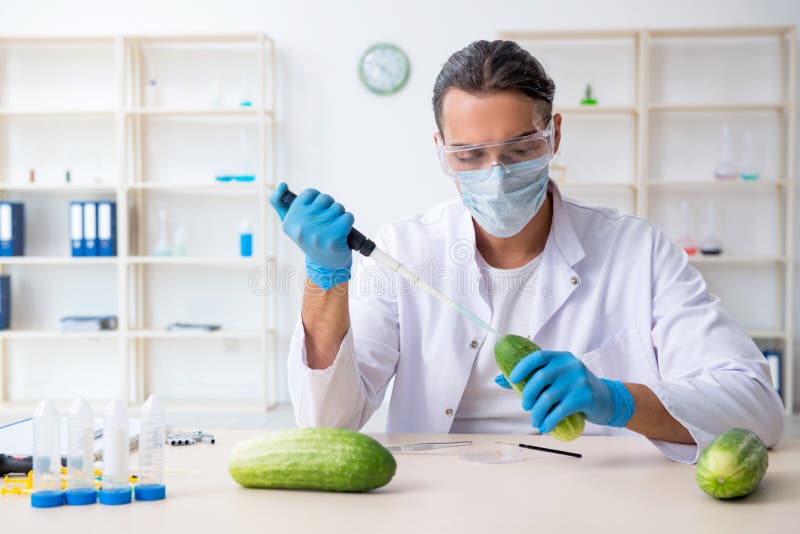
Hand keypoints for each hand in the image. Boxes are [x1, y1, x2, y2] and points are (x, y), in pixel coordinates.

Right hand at [269, 182, 353, 289]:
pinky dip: (348, 222)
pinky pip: (347, 217)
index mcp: (290, 220)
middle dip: (329, 208)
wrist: (325, 265)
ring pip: (338, 207)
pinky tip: (341, 233)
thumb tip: (281, 185)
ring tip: (333, 229)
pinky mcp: (333, 239)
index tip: (315, 214)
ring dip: (339, 216)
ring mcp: (317, 233)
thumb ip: (280, 203)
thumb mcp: (291, 223)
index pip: (310, 193)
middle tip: (326, 224)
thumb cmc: (309, 239)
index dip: (317, 202)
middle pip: (325, 199)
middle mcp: (301, 226)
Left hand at [494, 350, 633, 432]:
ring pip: (548, 398)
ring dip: (537, 413)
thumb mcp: (559, 378)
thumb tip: (499, 380)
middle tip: (526, 407)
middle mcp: (570, 365)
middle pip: (540, 379)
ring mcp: (578, 380)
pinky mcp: (585, 396)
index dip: (521, 367)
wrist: (608, 400)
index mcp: (561, 357)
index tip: (512, 379)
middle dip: (528, 395)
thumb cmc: (576, 389)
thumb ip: (533, 377)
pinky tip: (545, 427)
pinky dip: (549, 421)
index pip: (537, 357)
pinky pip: (560, 410)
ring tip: (536, 421)